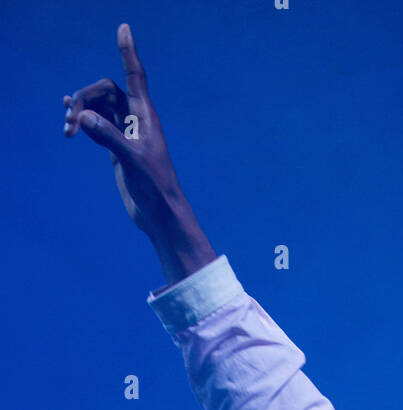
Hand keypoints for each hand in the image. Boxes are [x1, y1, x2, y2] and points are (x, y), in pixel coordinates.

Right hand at [63, 23, 215, 281]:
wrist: (160, 214)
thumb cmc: (155, 187)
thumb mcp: (132, 160)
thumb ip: (109, 137)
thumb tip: (84, 117)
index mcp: (145, 116)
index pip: (135, 76)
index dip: (128, 52)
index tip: (123, 27)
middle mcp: (136, 120)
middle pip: (105, 92)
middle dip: (86, 99)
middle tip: (72, 120)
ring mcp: (125, 134)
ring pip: (99, 109)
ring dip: (81, 113)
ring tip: (68, 129)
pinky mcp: (117, 149)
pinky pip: (97, 126)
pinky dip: (84, 123)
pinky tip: (70, 125)